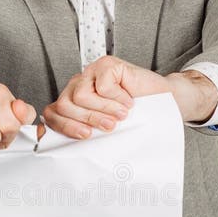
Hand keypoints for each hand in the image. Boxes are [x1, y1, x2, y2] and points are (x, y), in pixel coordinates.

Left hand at [41, 56, 217, 137]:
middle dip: (87, 120)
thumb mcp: (107, 129)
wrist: (164, 100)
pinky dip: (117, 98)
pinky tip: (128, 99)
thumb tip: (70, 151)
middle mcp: (79, 86)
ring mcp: (91, 73)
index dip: (63, 126)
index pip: (53, 113)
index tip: (84, 136)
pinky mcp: (106, 65)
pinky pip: (103, 86)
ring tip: (121, 114)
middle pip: (64, 105)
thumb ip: (88, 134)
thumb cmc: (137, 115)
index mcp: (74, 102)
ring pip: (81, 96)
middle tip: (108, 126)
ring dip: (104, 110)